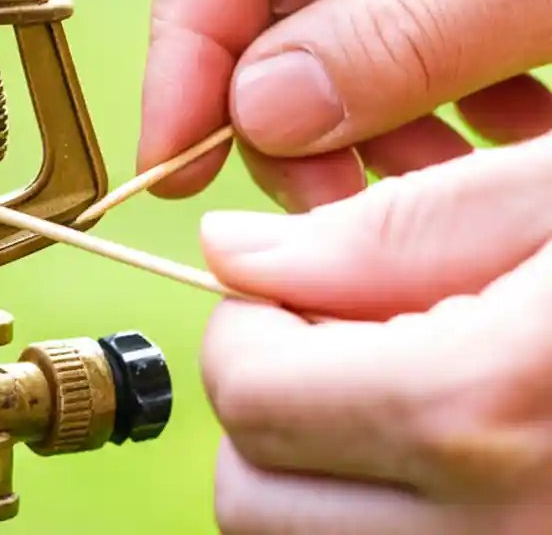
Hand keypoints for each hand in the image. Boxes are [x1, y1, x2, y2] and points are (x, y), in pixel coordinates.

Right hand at [139, 0, 551, 211]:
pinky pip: (403, 38)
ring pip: (332, 38)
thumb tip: (256, 117)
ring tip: (447, 182)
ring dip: (371, 129)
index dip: (182, 59)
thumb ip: (404, 37)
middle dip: (290, 118)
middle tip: (330, 208)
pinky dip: (435, 105)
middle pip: (264, 1)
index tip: (173, 168)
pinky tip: (496, 136)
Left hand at [198, 132, 551, 532]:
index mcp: (486, 407)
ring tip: (422, 399)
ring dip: (325, 466)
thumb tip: (233, 251)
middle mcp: (496, 529)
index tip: (298, 291)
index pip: (250, 399)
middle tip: (367, 349)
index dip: (250, 327)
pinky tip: (460, 448)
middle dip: (279, 408)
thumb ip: (399, 224)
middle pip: (253, 496)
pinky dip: (383, 505)